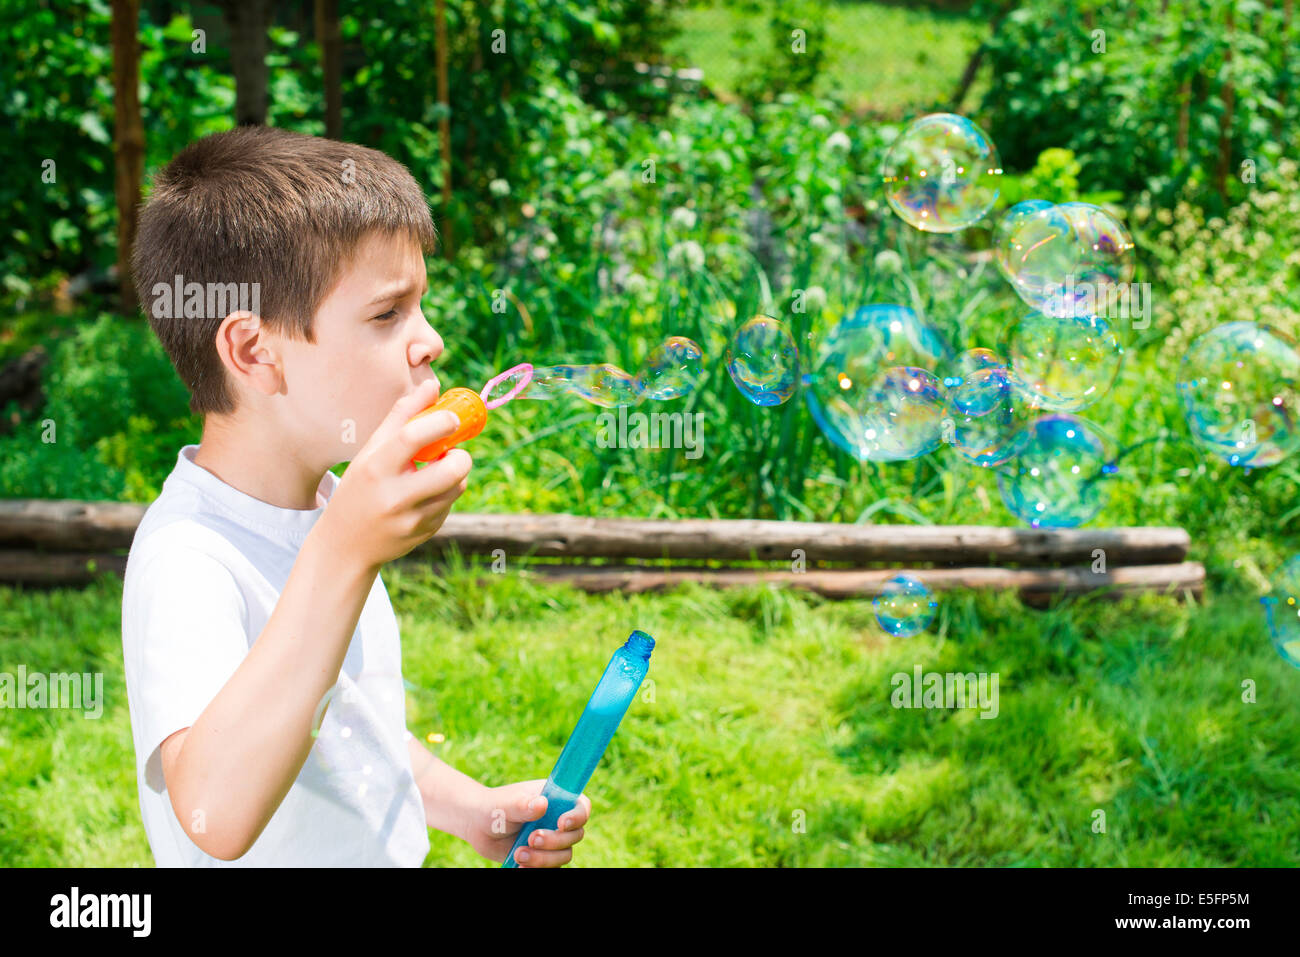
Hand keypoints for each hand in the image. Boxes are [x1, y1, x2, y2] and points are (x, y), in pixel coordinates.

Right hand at [318, 379, 470, 571]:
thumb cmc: (360, 488)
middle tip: (452, 450)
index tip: (453, 416)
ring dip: (455, 473)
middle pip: (452, 469)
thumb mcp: (370, 452)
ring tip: (434, 470)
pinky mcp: (425, 532)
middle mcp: (394, 496)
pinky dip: (445, 493)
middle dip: (461, 454)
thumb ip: (401, 417)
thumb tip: (433, 385)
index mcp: (375, 468)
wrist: (345, 545)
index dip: (441, 422)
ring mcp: (412, 519)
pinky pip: (450, 504)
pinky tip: (423, 495)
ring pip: (457, 486)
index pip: (413, 437)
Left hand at [462, 779, 591, 866]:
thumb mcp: (505, 804)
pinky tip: (519, 865)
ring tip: (519, 854)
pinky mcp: (543, 856)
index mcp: (555, 798)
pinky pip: (550, 867)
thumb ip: (522, 804)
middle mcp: (557, 819)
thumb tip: (542, 804)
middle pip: (575, 835)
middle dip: (555, 841)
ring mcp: (551, 839)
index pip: (581, 807)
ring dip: (544, 858)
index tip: (561, 824)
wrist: (477, 827)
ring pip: (564, 855)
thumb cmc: (493, 807)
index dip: (577, 817)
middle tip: (531, 839)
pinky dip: (537, 868)